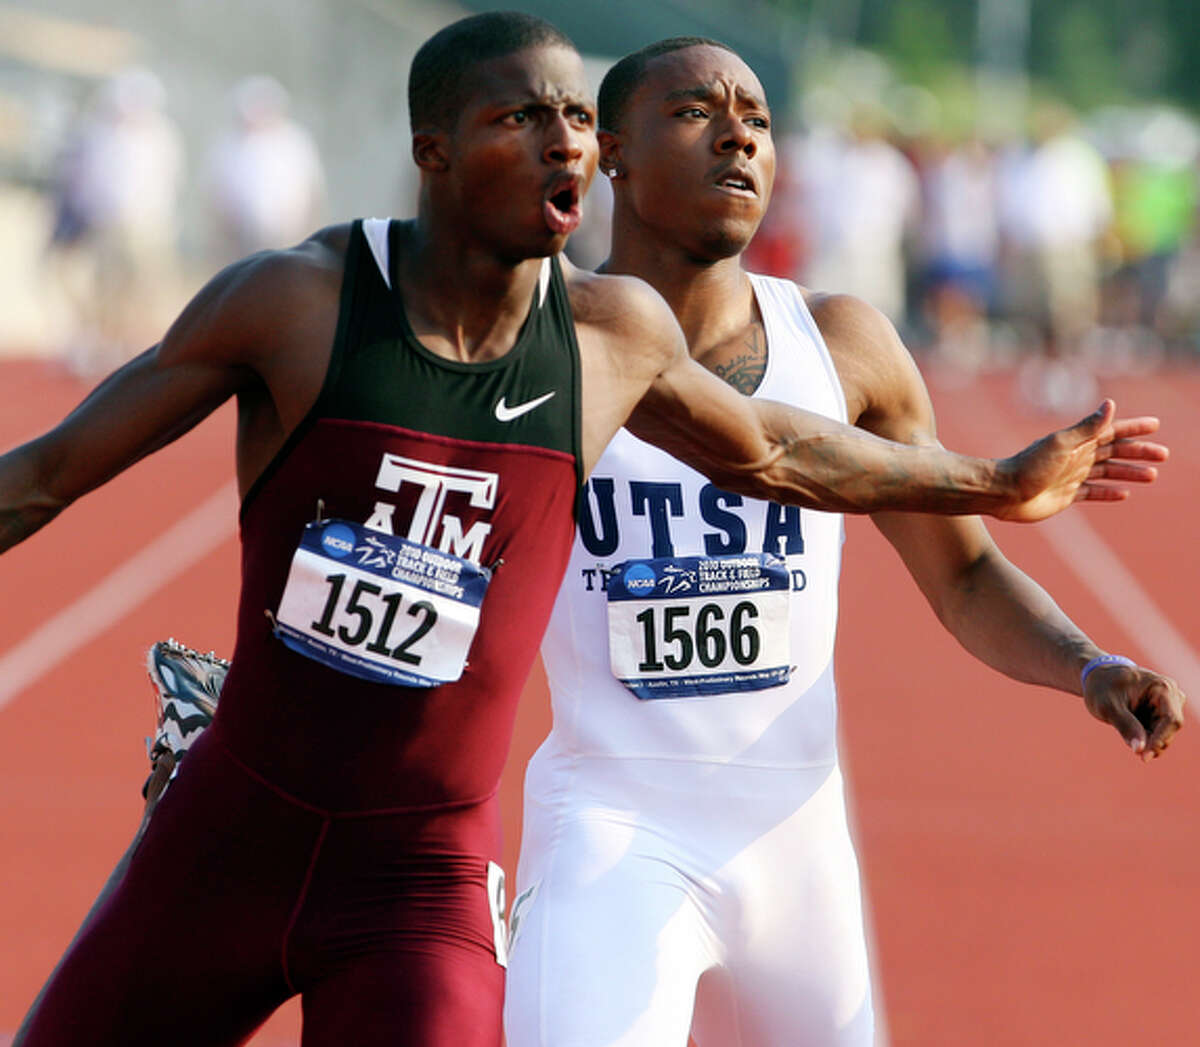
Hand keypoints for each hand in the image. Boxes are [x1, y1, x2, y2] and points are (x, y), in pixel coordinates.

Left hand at [995, 400, 1167, 521]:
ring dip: (1129, 473)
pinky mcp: (1066, 496)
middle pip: (1114, 452)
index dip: (1133, 428)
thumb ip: (1087, 428)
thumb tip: (1110, 404)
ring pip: (1108, 472)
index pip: (1111, 432)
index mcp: (1077, 442)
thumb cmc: (1029, 466)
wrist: (1004, 493)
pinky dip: (1108, 492)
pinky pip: (1093, 492)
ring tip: (1152, 476)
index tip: (1155, 425)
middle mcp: (1076, 457)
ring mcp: (1072, 476)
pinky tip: (1124, 494)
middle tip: (1164, 455)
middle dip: (1139, 452)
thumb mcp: (1061, 445)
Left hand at [1083, 663, 1185, 760]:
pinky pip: (1157, 734)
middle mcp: (1170, 695)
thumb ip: (1125, 726)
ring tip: (1126, 733)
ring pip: (1164, 734)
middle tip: (1135, 753)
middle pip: (1170, 728)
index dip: (1160, 740)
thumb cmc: (1101, 687)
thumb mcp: (1107, 706)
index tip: (1144, 756)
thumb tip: (1139, 749)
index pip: (1171, 719)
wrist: (1097, 677)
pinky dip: (1145, 739)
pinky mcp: (1160, 714)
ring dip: (1148, 742)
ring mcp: (1166, 705)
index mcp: (1162, 687)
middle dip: (1153, 743)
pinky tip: (1130, 734)